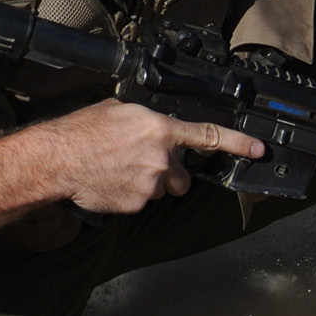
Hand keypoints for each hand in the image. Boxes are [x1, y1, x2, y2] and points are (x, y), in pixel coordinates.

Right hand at [28, 99, 269, 214]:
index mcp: (161, 130)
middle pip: (183, 176)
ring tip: (119, 171)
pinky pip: (141, 201)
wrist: (56, 160)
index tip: (258, 150)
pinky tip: (110, 183)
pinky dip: (130, 195)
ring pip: (161, 190)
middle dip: (171, 174)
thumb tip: (153, 125)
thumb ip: (147, 120)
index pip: (209, 137)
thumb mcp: (119, 110)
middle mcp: (162, 159)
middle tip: (143, 165)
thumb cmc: (81, 131)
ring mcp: (150, 185)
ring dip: (150, 184)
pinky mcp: (136, 204)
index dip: (238, 144)